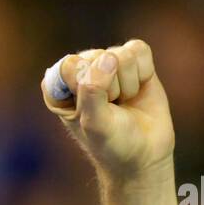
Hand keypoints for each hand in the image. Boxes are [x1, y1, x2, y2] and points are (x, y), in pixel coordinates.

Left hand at [41, 40, 174, 181]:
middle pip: (98, 56)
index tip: (93, 110)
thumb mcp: (95, 124)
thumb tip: (108, 57)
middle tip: (112, 109)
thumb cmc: (112, 144)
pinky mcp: (133, 62)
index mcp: (59, 88)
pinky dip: (144, 71)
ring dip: (128, 83)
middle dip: (111, 87)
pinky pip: (139, 49)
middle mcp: (81, 72)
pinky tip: (138, 89)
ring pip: (121, 54)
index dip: (87, 85)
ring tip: (124, 102)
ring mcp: (107, 65)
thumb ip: (93, 90)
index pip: (69, 66)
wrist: (144, 155)